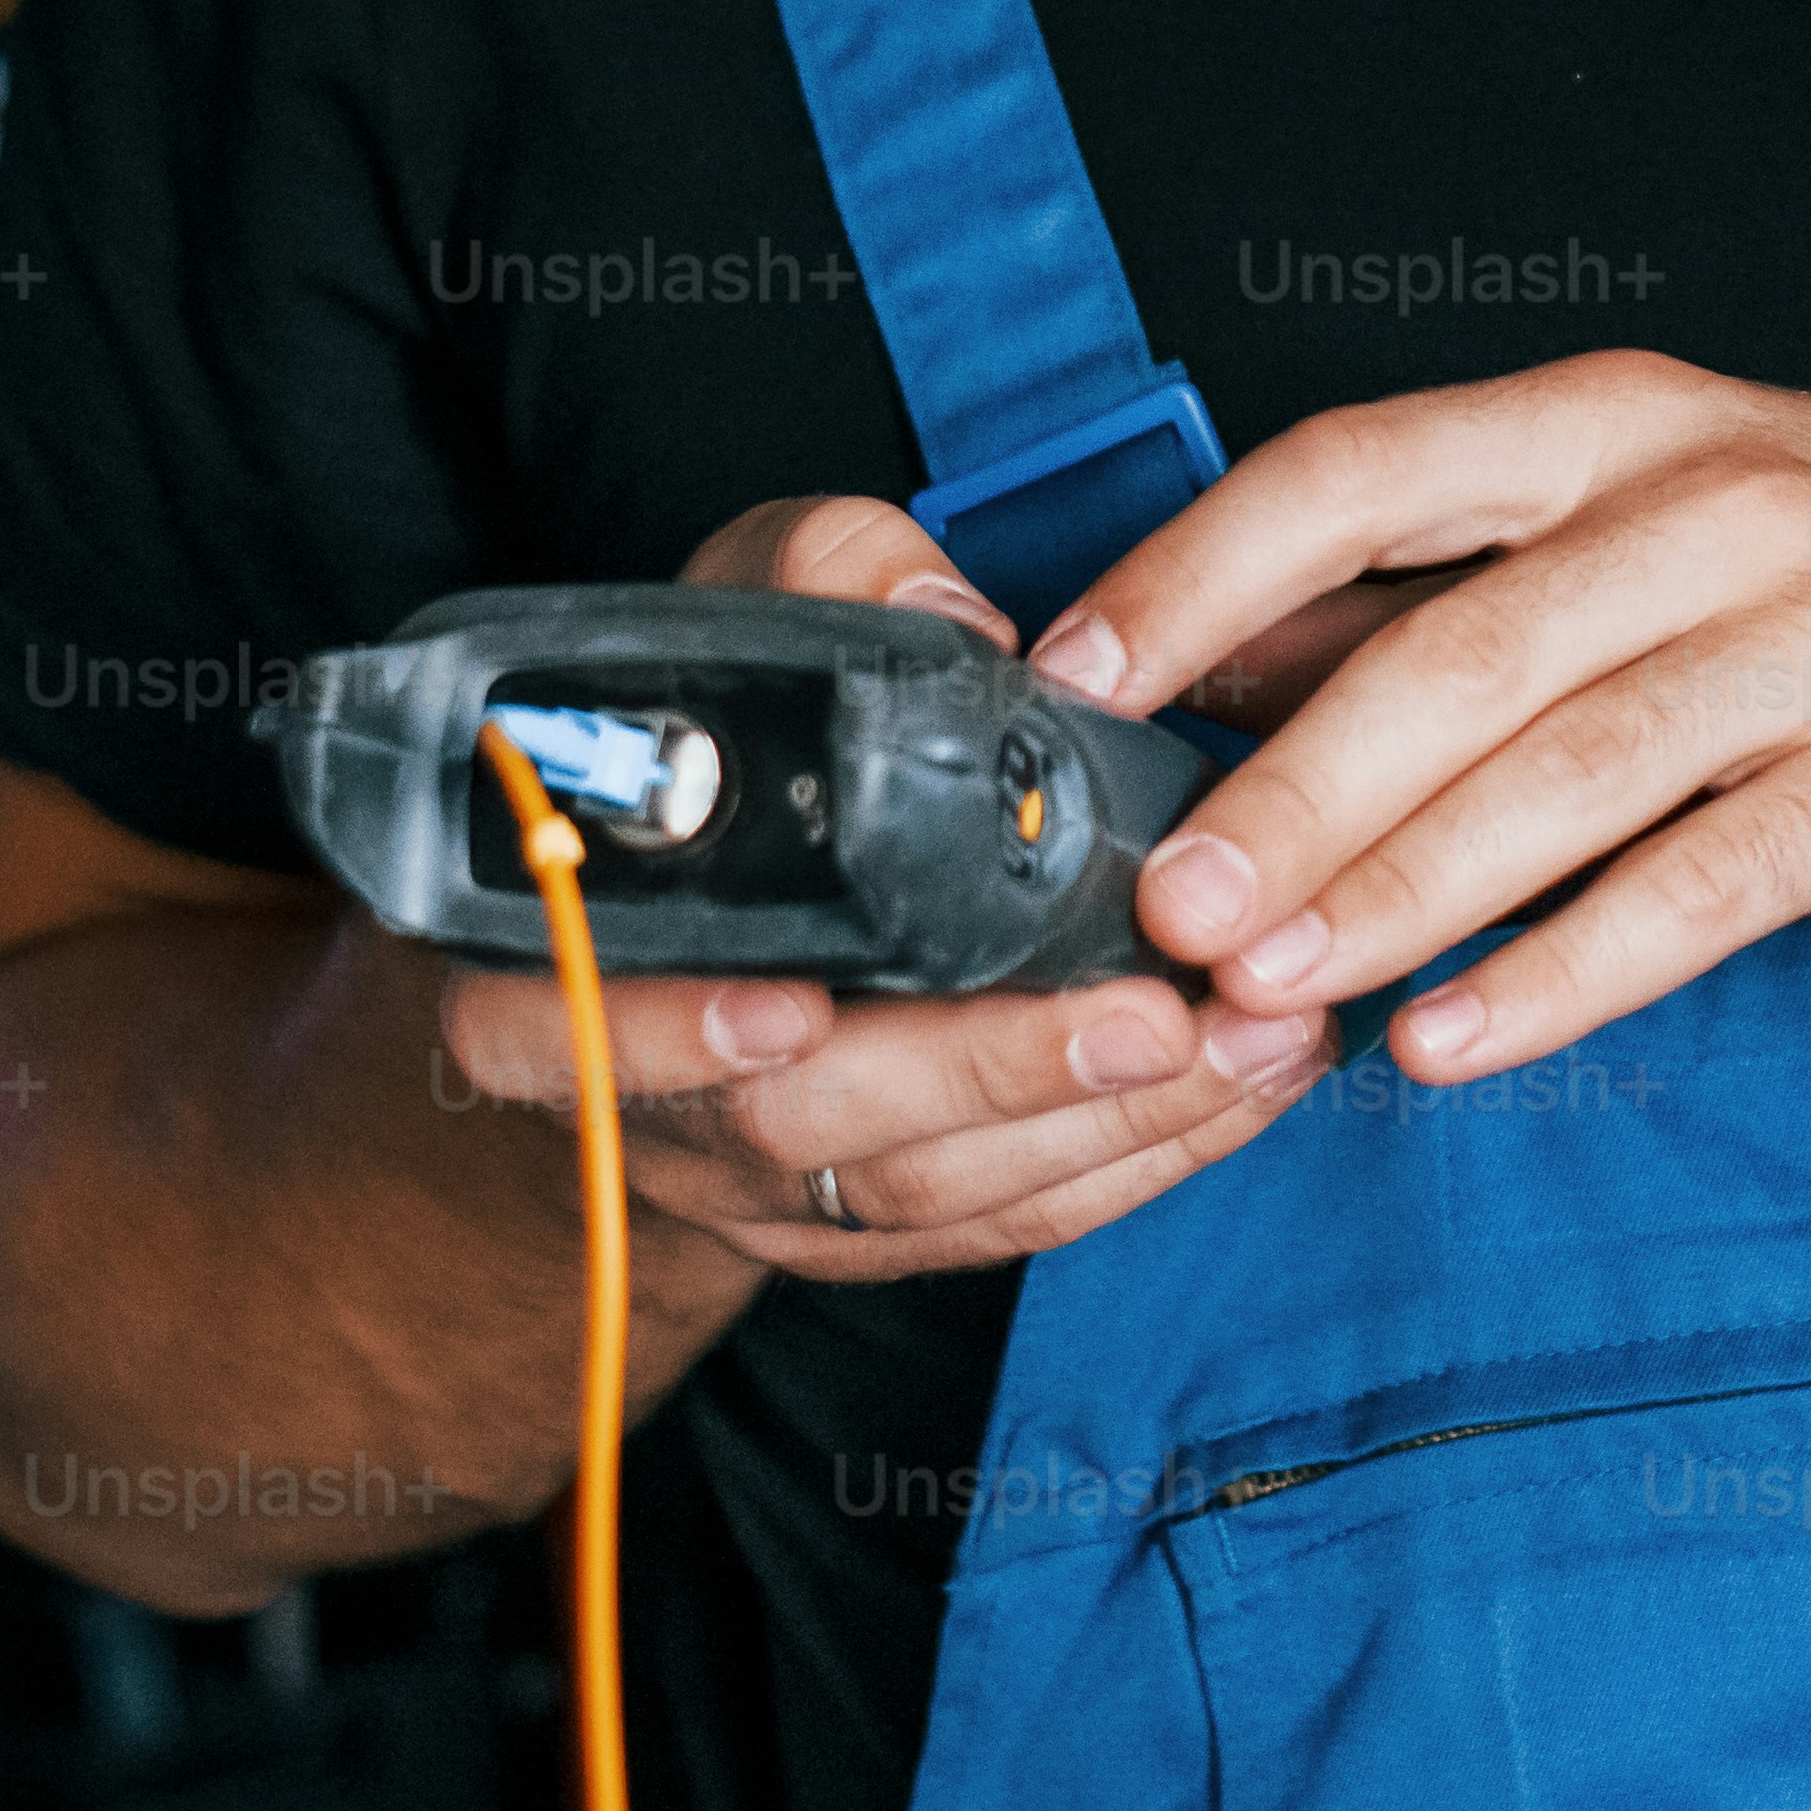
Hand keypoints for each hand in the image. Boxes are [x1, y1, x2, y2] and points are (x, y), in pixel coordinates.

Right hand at [428, 494, 1328, 1283]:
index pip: (563, 1024)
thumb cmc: (697, 753)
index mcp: (557, 959)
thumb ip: (816, 582)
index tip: (788, 1011)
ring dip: (1105, 1123)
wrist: (660, 924)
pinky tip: (1243, 1086)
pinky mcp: (862, 1228)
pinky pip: (1001, 1221)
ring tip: (1253, 1040)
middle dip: (987, 1076)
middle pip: (801, 1127)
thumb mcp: (727, 618)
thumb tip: (948, 620)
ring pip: (928, 1190)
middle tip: (1149, 1019)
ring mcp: (755, 1184)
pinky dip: (1135, 1159)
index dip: (667, 1032)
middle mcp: (645, 1100)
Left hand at [1019, 354, 1810, 1094]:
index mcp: (1624, 422)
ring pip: (1563, 770)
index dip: (1204, 572)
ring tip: (1267, 995)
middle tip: (1156, 905)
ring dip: (1396, 892)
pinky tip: (1457, 1042)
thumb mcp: (1674, 518)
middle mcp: (1713, 500)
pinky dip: (1566, 971)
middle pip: (1450, 645)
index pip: (1364, 468)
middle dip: (1282, 786)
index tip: (1075, 681)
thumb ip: (1461, 587)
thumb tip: (1218, 670)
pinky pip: (1705, 883)